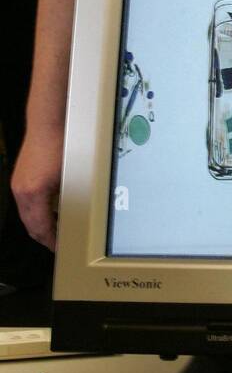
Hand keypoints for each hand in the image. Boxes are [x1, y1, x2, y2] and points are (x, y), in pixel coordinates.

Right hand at [11, 127, 63, 250]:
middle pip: (30, 225)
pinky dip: (36, 213)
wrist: (48, 124)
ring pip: (26, 216)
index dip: (50, 241)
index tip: (59, 249)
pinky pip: (26, 204)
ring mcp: (18, 185)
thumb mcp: (69, 178)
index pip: (40, 228)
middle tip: (57, 245)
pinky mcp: (20, 179)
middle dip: (43, 237)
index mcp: (33, 194)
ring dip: (39, 225)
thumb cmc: (60, 146)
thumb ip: (67, 200)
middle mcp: (21, 191)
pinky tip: (49, 212)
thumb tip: (73, 217)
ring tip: (54, 232)